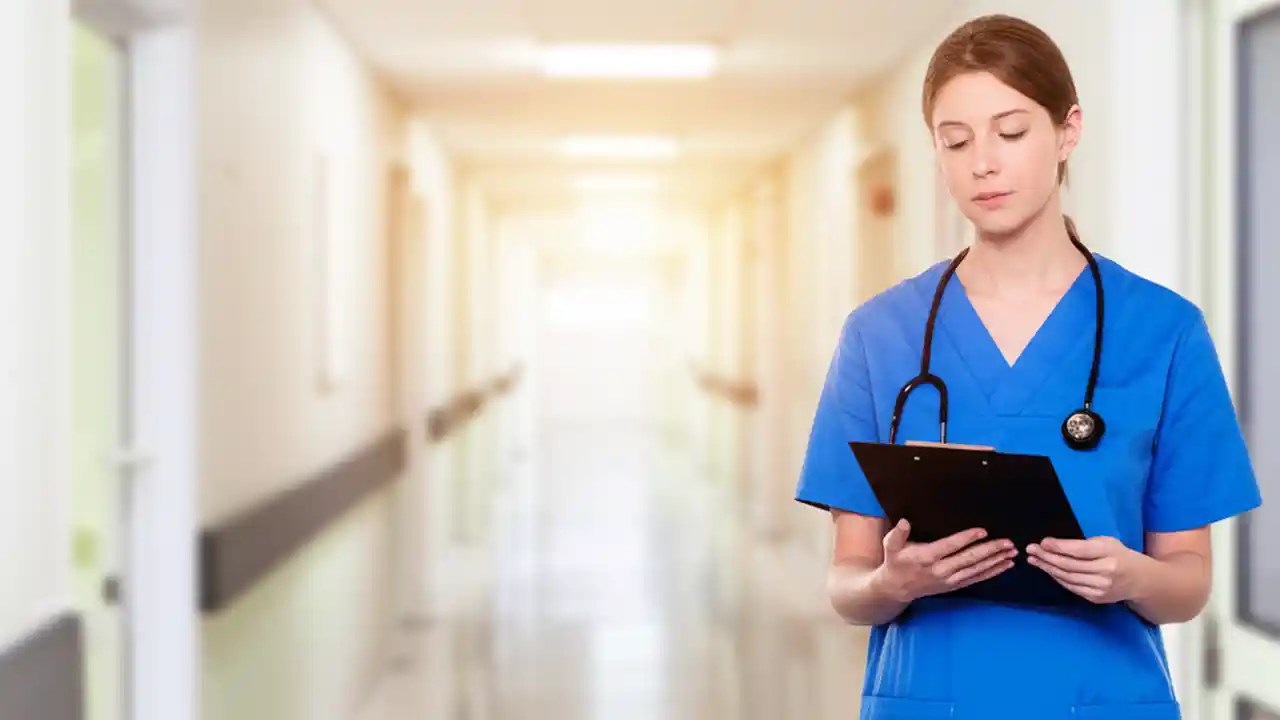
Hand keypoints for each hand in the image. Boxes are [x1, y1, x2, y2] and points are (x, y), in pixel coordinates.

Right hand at [874, 519, 1017, 602]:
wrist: (896, 588)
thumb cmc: (895, 562)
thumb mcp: (890, 546)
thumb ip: (897, 534)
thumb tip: (905, 522)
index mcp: (926, 558)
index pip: (950, 547)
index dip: (967, 538)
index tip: (983, 531)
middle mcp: (940, 570)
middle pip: (969, 559)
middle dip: (990, 550)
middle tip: (1008, 542)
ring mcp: (949, 580)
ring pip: (976, 570)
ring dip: (996, 561)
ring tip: (1012, 552)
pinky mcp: (955, 585)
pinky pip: (977, 578)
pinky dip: (992, 572)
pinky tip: (1005, 565)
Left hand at [1026, 536, 1145, 603]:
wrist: (1140, 580)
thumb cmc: (1119, 555)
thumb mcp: (1106, 542)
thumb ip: (1083, 543)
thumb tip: (1053, 544)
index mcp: (1109, 553)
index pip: (1078, 550)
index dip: (1058, 546)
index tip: (1042, 542)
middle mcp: (1106, 572)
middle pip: (1069, 565)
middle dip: (1046, 557)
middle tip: (1030, 549)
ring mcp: (1101, 588)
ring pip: (1067, 577)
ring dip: (1047, 568)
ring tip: (1034, 559)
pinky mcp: (1096, 598)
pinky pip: (1071, 587)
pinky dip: (1057, 578)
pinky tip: (1048, 570)